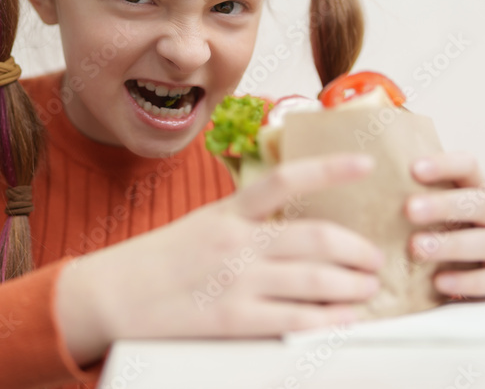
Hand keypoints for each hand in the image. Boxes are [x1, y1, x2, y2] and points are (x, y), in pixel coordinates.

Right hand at [55, 153, 384, 363]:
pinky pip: (294, 320)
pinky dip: (327, 320)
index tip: (365, 164)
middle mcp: (236, 242)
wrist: (109, 296)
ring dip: (352, 285)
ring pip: (314, 279)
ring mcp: (235, 281)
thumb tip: (292, 227)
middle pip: (316, 237)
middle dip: (357, 249)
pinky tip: (343, 319)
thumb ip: (244, 223)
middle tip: (375, 258)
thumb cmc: (155, 262)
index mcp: (227, 212)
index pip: (286, 180)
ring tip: (367, 288)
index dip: (330, 168)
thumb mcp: (200, 225)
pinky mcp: (232, 320)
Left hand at [404, 151, 484, 300]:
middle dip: (443, 205)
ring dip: (451, 244)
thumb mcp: (440, 217)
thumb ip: (415, 202)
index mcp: (478, 191)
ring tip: (418, 249)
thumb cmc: (455, 238)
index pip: (468, 167)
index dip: (444, 165)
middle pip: (479, 202)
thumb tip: (364, 188)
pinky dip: (467, 281)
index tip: (413, 169)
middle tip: (409, 210)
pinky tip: (440, 282)